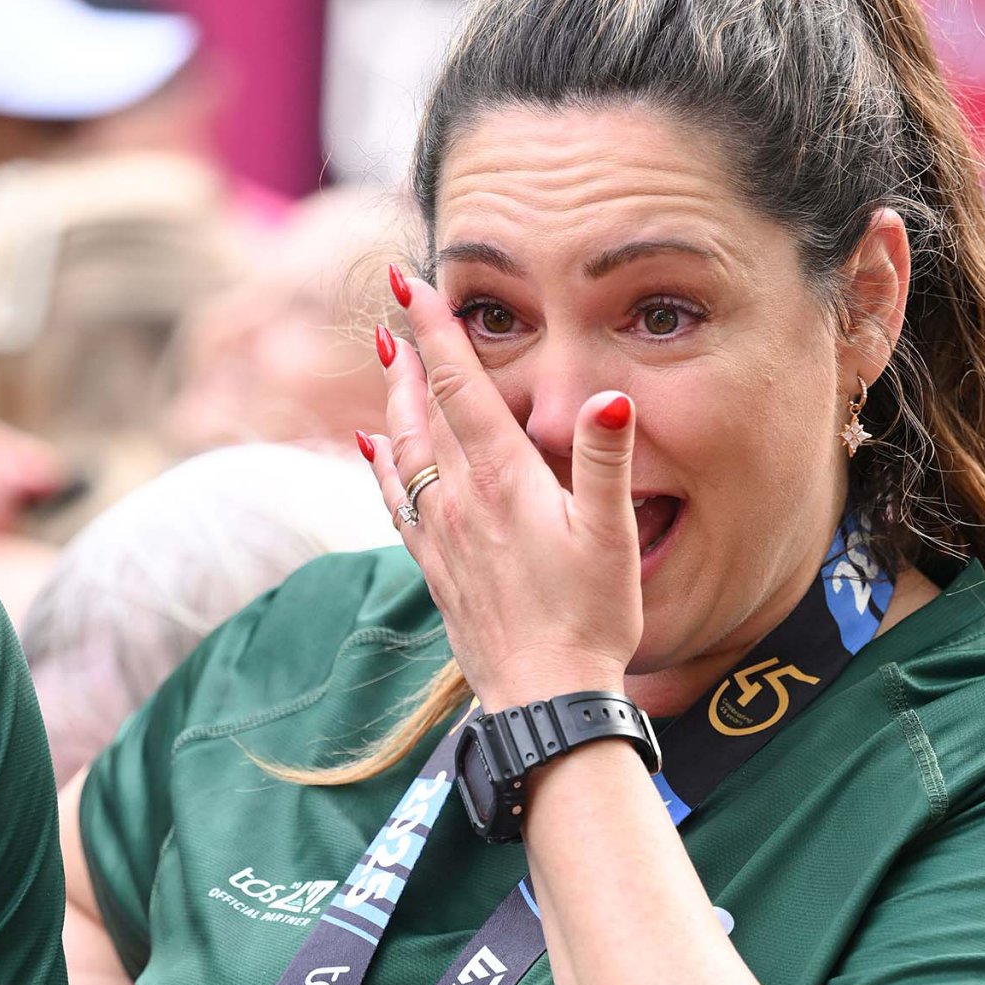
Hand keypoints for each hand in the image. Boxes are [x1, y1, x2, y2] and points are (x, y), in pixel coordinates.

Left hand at [364, 273, 643, 709]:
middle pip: (424, 412)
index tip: (411, 283)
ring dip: (394, 402)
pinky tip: (372, 449)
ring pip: (403, 452)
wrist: (545, 701)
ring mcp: (441, 538)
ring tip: (387, 363)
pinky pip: (396, 502)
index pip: (461, 388)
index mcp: (503, 482)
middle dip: (412, 356)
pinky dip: (381, 464)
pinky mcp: (436, 571)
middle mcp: (460, 502)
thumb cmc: (590, 620)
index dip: (436, 332)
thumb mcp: (612, 536)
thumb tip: (608, 393)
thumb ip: (604, 460)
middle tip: (398, 309)